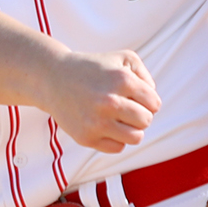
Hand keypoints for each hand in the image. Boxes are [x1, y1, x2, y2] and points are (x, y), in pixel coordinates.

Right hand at [41, 50, 160, 153]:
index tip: (135, 98)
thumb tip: (152, 98)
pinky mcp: (86, 137)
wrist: (53, 79)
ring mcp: (97, 122)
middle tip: (126, 109)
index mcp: (122, 80)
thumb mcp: (122, 58)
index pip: (154, 104)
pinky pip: (117, 147)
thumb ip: (145, 75)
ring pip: (136, 137)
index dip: (148, 102)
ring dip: (131, 130)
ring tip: (120, 119)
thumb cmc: (92, 68)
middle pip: (146, 121)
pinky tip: (105, 126)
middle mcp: (110, 101)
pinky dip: (116, 139)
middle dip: (140, 115)